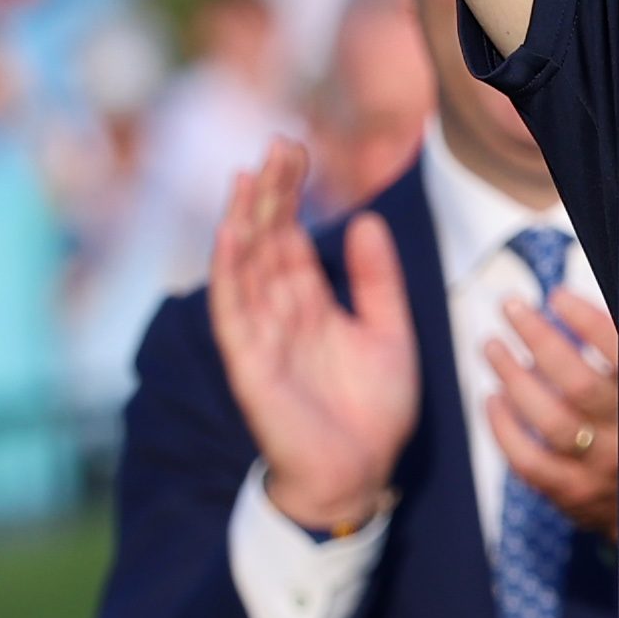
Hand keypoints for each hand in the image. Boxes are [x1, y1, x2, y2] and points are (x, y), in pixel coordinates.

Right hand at [206, 143, 423, 536]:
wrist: (361, 473)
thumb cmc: (372, 410)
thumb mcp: (389, 330)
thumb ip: (376, 279)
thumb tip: (364, 220)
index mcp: (310, 304)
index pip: (291, 237)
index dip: (290, 194)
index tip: (294, 150)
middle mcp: (280, 313)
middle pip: (265, 241)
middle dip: (268, 194)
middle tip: (275, 144)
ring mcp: (261, 336)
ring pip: (245, 267)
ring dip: (244, 220)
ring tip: (248, 174)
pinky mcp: (250, 364)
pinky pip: (234, 311)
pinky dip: (229, 271)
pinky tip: (230, 233)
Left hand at [479, 288, 618, 536]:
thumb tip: (579, 305)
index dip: (586, 321)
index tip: (558, 297)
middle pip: (578, 384)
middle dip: (539, 339)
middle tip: (512, 308)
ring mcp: (599, 470)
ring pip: (549, 422)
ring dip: (514, 378)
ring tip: (492, 345)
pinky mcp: (572, 494)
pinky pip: (529, 462)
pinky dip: (504, 429)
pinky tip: (494, 398)